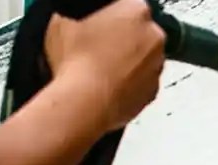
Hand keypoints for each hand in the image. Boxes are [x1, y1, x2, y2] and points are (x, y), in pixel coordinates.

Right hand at [44, 0, 166, 132]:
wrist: (86, 102)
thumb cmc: (76, 61)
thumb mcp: (60, 23)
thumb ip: (74, 15)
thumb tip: (68, 19)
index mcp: (136, 11)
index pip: (130, 4)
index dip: (113, 13)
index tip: (102, 20)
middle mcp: (154, 37)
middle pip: (141, 31)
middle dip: (124, 36)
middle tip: (99, 44)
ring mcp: (157, 66)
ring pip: (145, 57)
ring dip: (129, 60)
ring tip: (101, 67)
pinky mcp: (154, 91)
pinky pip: (143, 81)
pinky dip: (130, 82)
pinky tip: (109, 84)